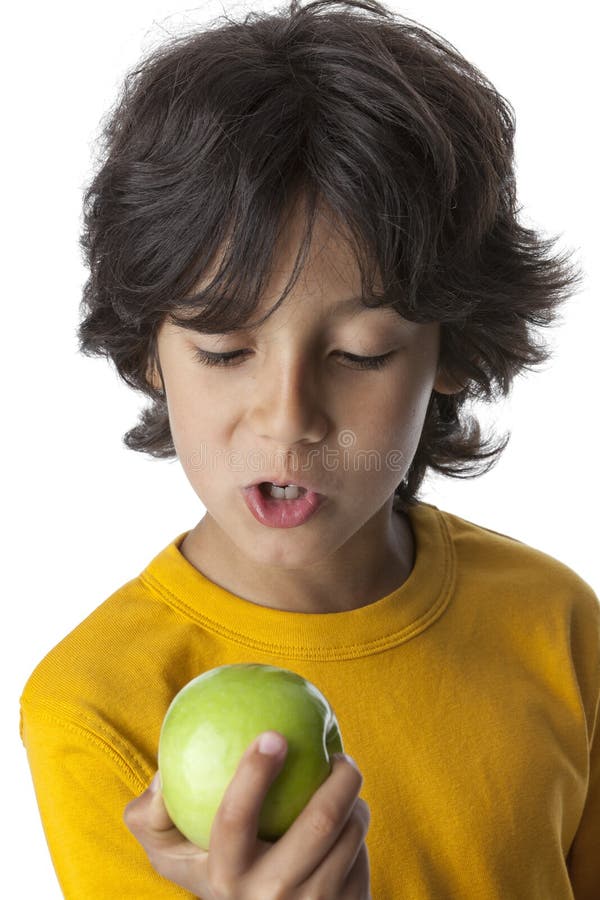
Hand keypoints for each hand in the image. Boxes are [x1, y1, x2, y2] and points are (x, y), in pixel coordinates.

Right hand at [124, 731, 370, 897]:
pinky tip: (348, 820)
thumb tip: (163, 769)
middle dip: (341, 775)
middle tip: (339, 755)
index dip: (253, 773)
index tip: (274, 735)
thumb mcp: (169, 851)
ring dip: (353, 801)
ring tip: (343, 784)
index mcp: (224, 876)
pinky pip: (362, 855)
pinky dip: (357, 831)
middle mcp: (269, 897)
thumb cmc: (211, 869)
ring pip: (349, 833)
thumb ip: (151, 812)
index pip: (235, 818)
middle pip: (320, 821)